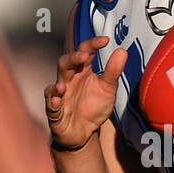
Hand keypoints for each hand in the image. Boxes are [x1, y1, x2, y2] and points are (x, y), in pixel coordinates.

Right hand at [45, 35, 126, 150]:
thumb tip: (122, 50)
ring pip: (55, 83)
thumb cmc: (94, 106)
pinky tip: (57, 102)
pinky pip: (50, 105)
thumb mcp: (108, 89)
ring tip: (64, 85)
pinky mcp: (55, 111)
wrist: (84, 132)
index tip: (106, 40)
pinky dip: (52, 103)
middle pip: (65, 63)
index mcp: (83, 71)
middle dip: (72, 58)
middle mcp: (69, 80)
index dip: (93, 44)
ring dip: (60, 82)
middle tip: (83, 56)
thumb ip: (113, 71)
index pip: (85, 51)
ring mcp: (60, 95)